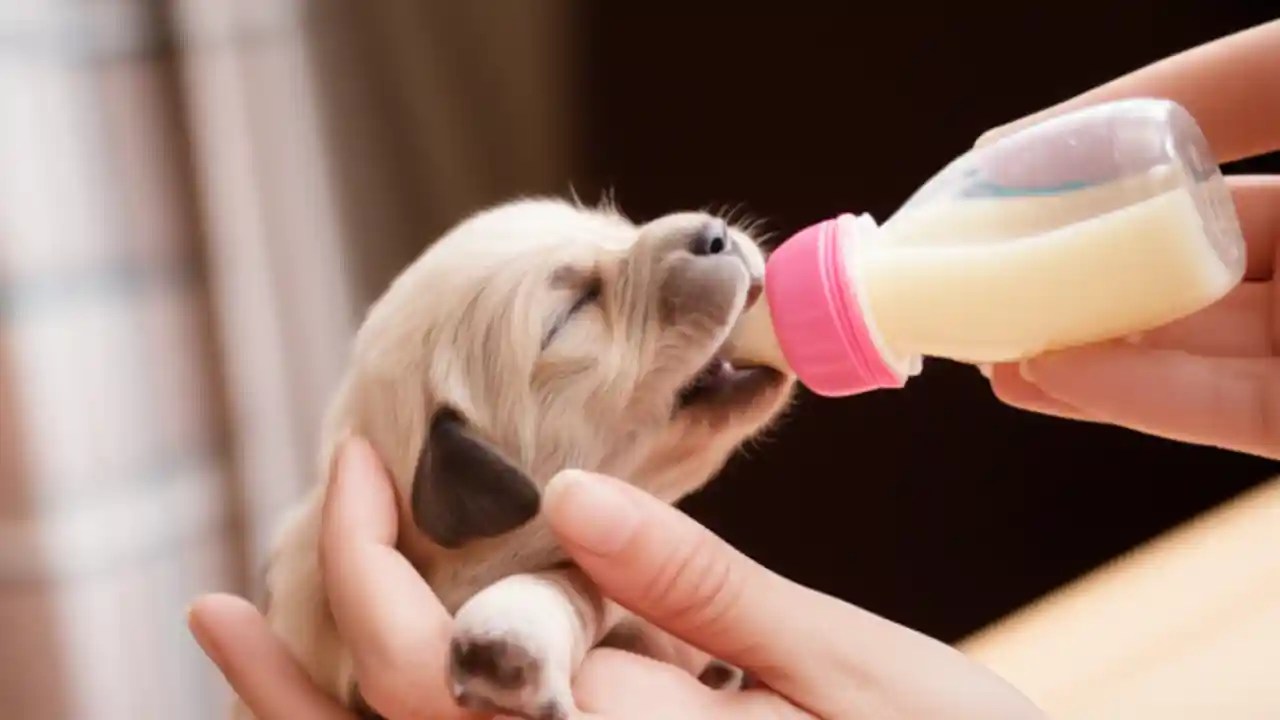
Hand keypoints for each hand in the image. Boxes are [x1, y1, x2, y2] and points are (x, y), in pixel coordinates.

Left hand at [189, 439, 1043, 718]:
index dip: (372, 571)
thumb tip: (571, 500)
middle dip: (323, 629)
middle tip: (284, 525)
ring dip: (316, 709)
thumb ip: (704, 595)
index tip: (366, 458)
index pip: (446, 684)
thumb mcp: (843, 671)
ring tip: (234, 636)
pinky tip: (364, 686)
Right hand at [978, 19, 1279, 459]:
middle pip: (1173, 271)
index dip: (1091, 167)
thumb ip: (1216, 89)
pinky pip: (1233, 413)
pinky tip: (1054, 378)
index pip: (1190, 168)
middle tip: (973, 285)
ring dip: (1082, 355)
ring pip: (1191, 353)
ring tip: (986, 351)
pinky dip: (1143, 400)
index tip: (993, 173)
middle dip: (1067, 279)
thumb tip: (1018, 142)